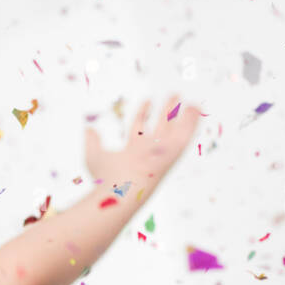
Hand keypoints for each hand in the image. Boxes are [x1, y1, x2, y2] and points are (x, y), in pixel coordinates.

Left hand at [85, 94, 201, 204]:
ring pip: (174, 130)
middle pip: (161, 128)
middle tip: (174, 95)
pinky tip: (195, 108)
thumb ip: (92, 142)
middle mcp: (150, 152)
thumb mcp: (94, 156)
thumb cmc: (106, 178)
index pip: (139, 129)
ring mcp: (161, 153)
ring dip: (182, 116)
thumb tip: (88, 129)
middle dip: (167, 112)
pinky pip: (185, 135)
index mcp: (133, 152)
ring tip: (191, 102)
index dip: (143, 113)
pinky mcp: (172, 153)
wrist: (122, 190)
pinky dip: (191, 122)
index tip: (147, 100)